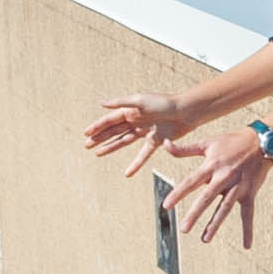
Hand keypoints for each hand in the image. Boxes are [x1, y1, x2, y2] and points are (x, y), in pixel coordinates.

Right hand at [84, 93, 200, 177]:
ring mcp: (145, 131)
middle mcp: (136, 120)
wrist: (187, 111)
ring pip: (124, 141)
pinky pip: (143, 155)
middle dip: (100, 137)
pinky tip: (127, 173)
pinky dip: (136, 164)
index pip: (110, 119)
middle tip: (87, 145)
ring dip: (111, 147)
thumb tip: (101, 103)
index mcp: (131, 110)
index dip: (98, 126)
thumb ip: (121, 102)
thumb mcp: (141, 100)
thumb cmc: (165, 103)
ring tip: (98, 154)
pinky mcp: (156, 141)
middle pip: (114, 130)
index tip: (86, 134)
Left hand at [160, 130, 270, 247]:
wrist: (262, 141)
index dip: (178, 193)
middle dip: (195, 213)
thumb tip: (165, 144)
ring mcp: (238, 186)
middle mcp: (224, 177)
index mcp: (211, 165)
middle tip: (184, 228)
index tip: (166, 206)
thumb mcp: (208, 143)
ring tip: (205, 239)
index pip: (191, 181)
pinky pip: (248, 214)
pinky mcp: (250, 193)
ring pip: (225, 208)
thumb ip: (185, 149)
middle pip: (207, 198)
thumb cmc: (232, 142)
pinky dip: (248, 230)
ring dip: (215, 224)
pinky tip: (247, 245)